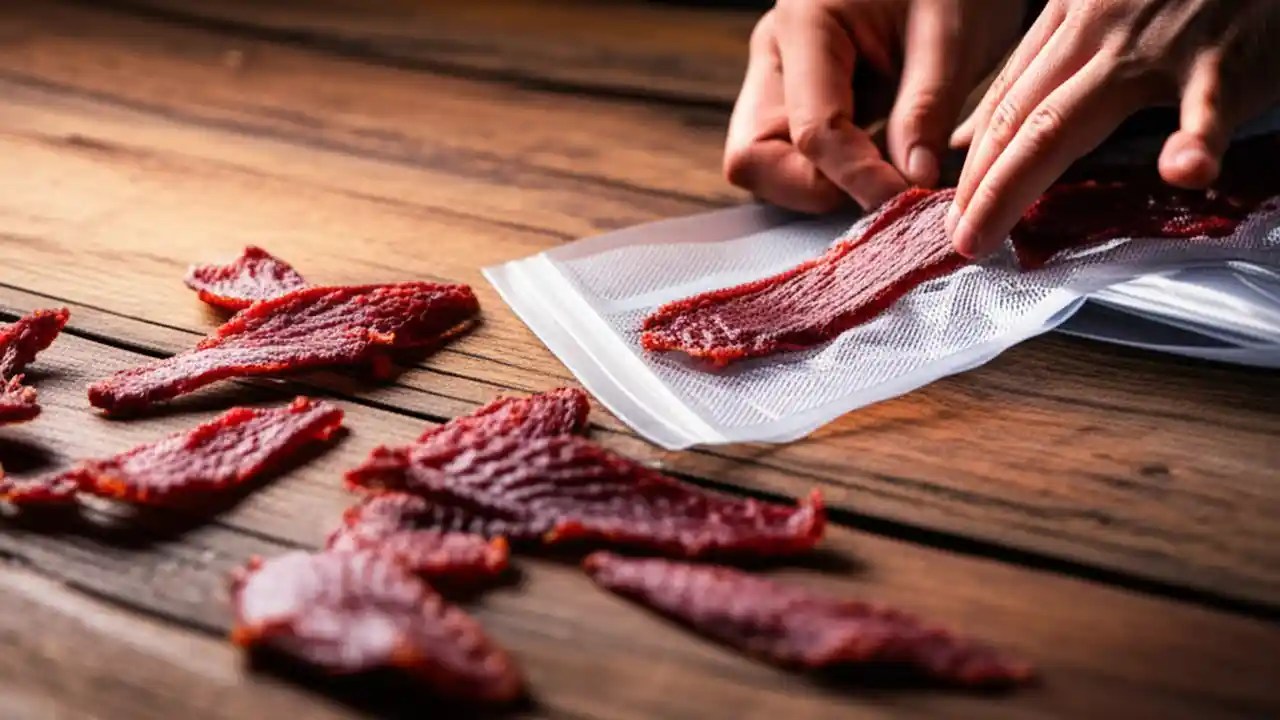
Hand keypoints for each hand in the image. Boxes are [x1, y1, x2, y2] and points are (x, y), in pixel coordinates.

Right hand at [725, 0, 1024, 213]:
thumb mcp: (953, 33)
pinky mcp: (797, 102)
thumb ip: (927, 108)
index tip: (906, 199)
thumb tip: (910, 182)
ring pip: (767, 166)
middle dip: (815, 188)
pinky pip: (794, 161)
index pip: (812, 129)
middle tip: (885, 186)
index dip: (857, 177)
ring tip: (892, 168)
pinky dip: (836, 176)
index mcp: (804, 24)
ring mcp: (781, 82)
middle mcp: (776, 57)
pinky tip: (885, 161)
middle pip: (754, 156)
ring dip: (825, 184)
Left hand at [948, 0, 1279, 257]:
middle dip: (976, 185)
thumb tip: (974, 132)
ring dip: (1014, 184)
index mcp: (1072, 17)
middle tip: (955, 238)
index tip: (948, 207)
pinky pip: (1206, 105)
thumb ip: (1045, 69)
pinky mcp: (1224, 58)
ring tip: (985, 234)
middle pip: (1018, 117)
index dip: (970, 160)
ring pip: (1065, 120)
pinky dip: (1196, 139)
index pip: (1005, 98)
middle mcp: (1099, 25)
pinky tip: (1184, 171)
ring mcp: (1159, 43)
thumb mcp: (1103, 18)